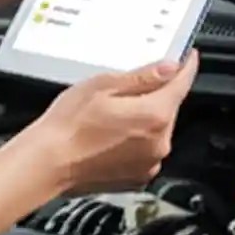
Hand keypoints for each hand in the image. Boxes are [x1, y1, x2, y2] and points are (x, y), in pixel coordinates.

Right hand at [24, 51, 199, 194]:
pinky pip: (147, 150)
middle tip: (123, 90)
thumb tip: (170, 67)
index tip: (187, 57)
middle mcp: (159, 142)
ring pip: (157, 129)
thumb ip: (143, 77)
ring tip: (110, 116)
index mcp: (154, 115)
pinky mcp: (138, 176)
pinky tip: (111, 135)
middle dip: (155, 95)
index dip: (185, 66)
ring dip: (144, 119)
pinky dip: (136, 140)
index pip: (182, 83)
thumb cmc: (68, 125)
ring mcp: (150, 162)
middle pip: (169, 107)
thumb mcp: (103, 85)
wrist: (47, 163)